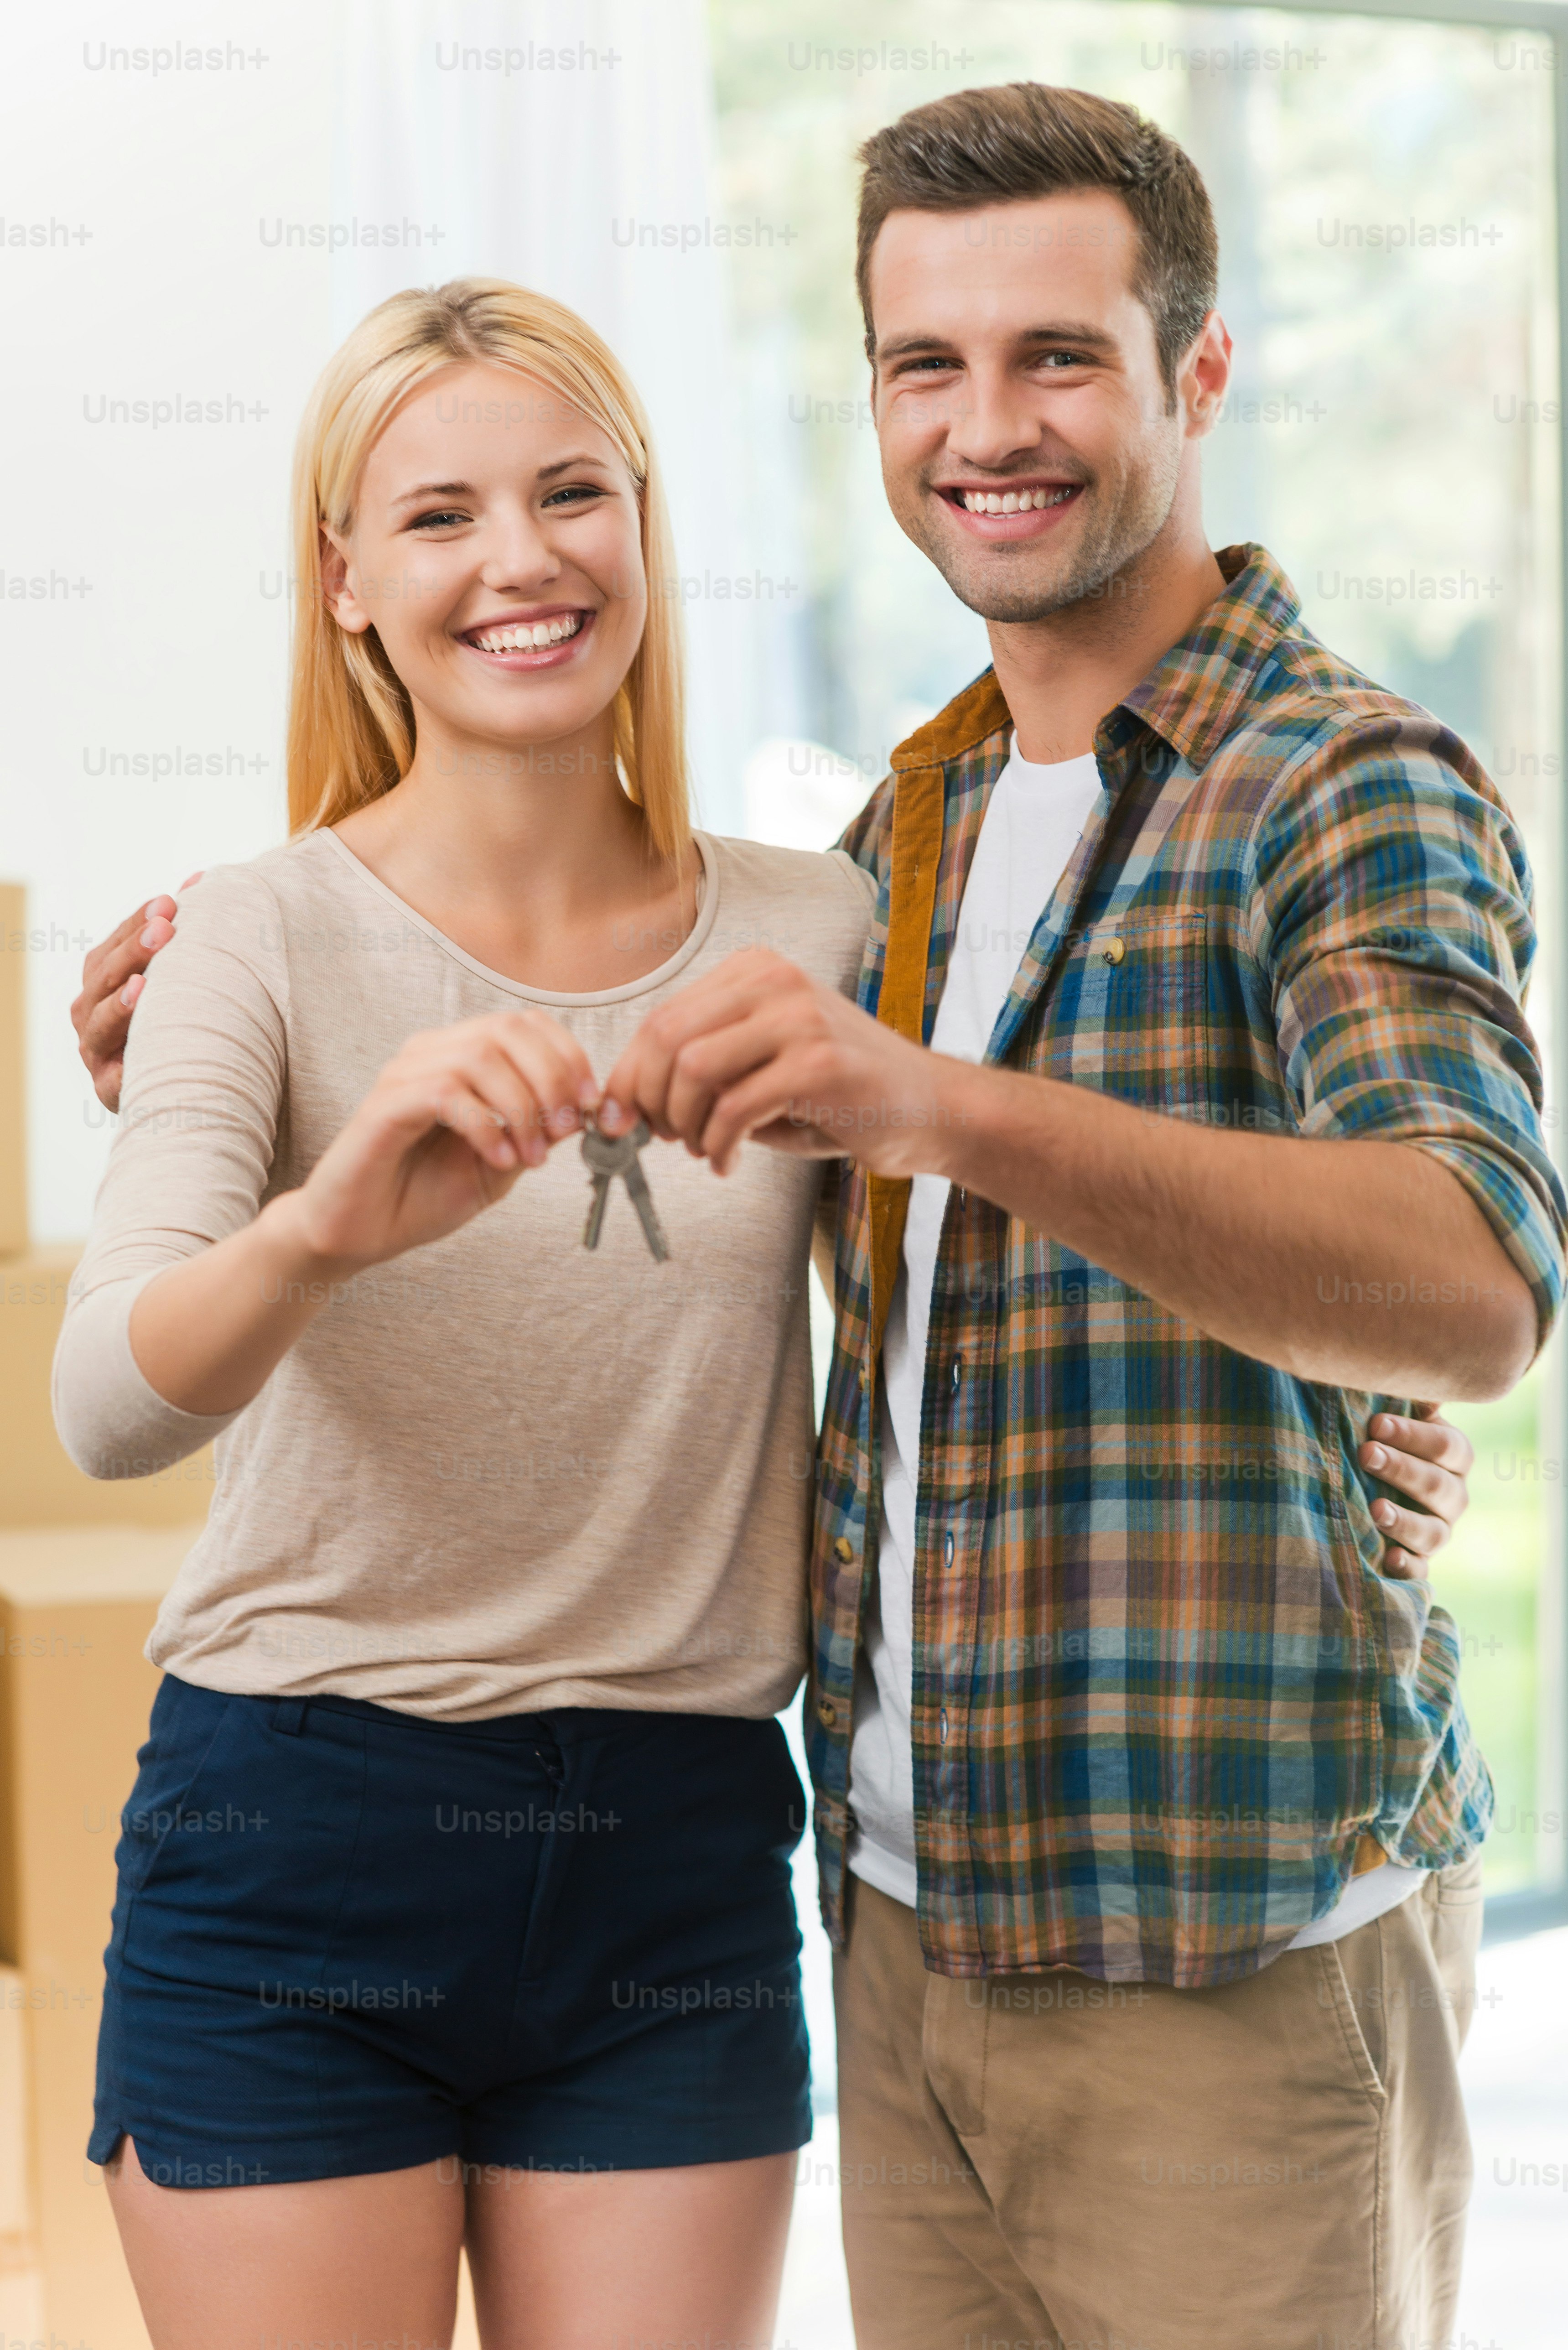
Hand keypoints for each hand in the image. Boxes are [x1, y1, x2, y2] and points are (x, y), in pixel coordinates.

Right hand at [72, 874, 201, 1111]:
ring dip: (121, 1002)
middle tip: (165, 927)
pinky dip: (125, 1061)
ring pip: (99, 1023)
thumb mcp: (176, 976)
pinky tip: (141, 1049)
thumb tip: (203, 879)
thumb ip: (181, 933)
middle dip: (133, 950)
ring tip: (142, 983)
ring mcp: (96, 1052)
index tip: (169, 901)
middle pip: (105, 977)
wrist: (184, 1086)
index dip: (137, 922)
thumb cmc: (178, 1020)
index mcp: (101, 981)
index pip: (114, 945)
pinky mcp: (111, 1090)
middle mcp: (90, 1013)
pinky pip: (114, 1076)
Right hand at [282, 1011, 597, 1270]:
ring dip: (520, 1107)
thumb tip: (583, 1109)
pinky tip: (498, 1160)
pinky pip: (445, 1093)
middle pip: (508, 1029)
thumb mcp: (501, 1165)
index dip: (568, 1056)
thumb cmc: (422, 1196)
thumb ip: (537, 1132)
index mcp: (460, 1056)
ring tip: (530, 1157)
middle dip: (551, 1079)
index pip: (526, 1023)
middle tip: (564, 1132)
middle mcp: (431, 1052)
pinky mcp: (383, 1106)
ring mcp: (403, 1075)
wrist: (358, 1233)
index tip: (591, 1105)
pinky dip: (484, 1126)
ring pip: (479, 1056)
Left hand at [600, 948, 958, 1177]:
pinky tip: (728, 1163)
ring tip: (704, 1149)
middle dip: (649, 1099)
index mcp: (755, 970)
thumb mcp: (764, 1063)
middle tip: (662, 1139)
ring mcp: (799, 1017)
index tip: (621, 1117)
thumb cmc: (839, 1092)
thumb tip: (629, 1104)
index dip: (630, 1073)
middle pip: (667, 1037)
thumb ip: (705, 1069)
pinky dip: (718, 1146)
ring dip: (684, 1124)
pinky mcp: (819, 1063)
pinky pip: (735, 1109)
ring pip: (694, 1068)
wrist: (929, 1108)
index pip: (663, 1016)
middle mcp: (775, 979)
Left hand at [1359, 1402, 1473, 1580]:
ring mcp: (1439, 1531)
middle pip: (1439, 1486)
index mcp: (1454, 1458)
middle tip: (1365, 1453)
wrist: (1375, 1487)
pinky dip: (1407, 1567)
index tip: (1376, 1423)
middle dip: (1402, 1469)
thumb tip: (1415, 1382)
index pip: (1446, 1446)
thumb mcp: (1396, 1421)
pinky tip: (1389, 1558)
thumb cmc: (1385, 1442)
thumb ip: (1409, 1404)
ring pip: (1435, 1532)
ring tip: (1375, 1509)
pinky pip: (1420, 1571)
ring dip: (1405, 1521)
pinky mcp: (1419, 1561)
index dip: (1414, 1435)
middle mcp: (1454, 1497)